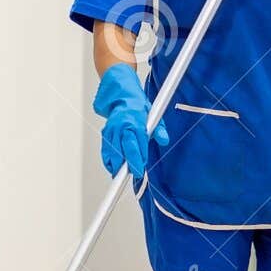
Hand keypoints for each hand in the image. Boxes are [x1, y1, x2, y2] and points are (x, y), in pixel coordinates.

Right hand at [93, 62, 167, 181]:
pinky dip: (109, 160)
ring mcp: (111, 130)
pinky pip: (106, 150)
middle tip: (134, 174)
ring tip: (121, 176)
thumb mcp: (153, 113)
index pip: (135, 145)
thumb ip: (159, 129)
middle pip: (122, 151)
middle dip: (128, 165)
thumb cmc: (136, 104)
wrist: (120, 94)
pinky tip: (114, 168)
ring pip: (112, 152)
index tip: (140, 170)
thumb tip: (164, 140)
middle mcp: (120, 127)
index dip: (137, 160)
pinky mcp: (105, 134)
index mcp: (133, 122)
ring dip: (117, 165)